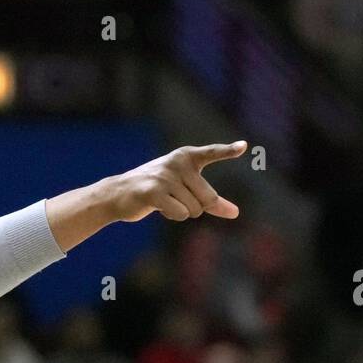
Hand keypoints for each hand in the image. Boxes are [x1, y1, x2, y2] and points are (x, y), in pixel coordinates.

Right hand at [108, 141, 246, 222]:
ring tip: (165, 201)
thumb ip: (212, 202)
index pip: (211, 153)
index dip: (228, 151)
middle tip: (176, 199)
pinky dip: (172, 216)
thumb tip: (236, 213)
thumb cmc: (157, 191)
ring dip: (182, 213)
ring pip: (193, 209)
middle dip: (196, 208)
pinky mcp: (153, 192)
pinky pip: (179, 214)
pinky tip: (159, 207)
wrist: (119, 194)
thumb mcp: (186, 191)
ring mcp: (164, 176)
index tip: (243, 146)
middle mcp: (177, 162)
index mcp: (187, 157)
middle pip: (207, 198)